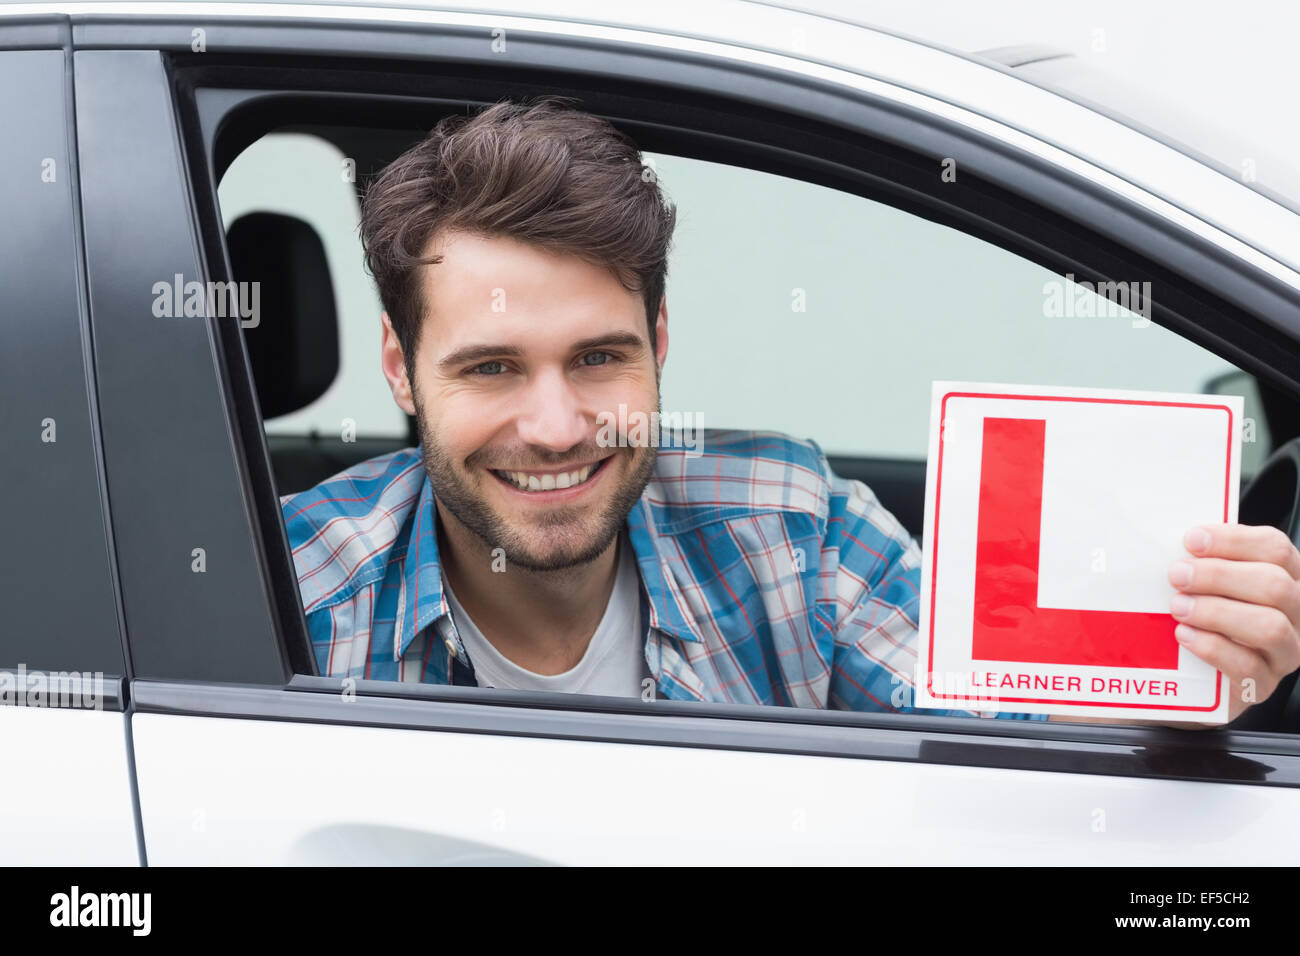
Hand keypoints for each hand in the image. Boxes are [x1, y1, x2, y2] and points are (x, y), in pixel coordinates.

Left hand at [1168, 523, 1299, 725]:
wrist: (1199, 675)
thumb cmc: (1203, 616)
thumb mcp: (1207, 584)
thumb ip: (1201, 563)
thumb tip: (1173, 544)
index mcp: (1287, 577)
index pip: (1275, 548)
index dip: (1234, 540)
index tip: (1192, 540)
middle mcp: (1296, 613)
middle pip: (1274, 585)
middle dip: (1219, 576)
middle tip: (1177, 575)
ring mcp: (1285, 652)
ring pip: (1270, 627)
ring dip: (1217, 612)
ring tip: (1178, 607)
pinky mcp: (1263, 685)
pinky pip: (1248, 667)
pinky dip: (1212, 647)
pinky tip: (1184, 635)